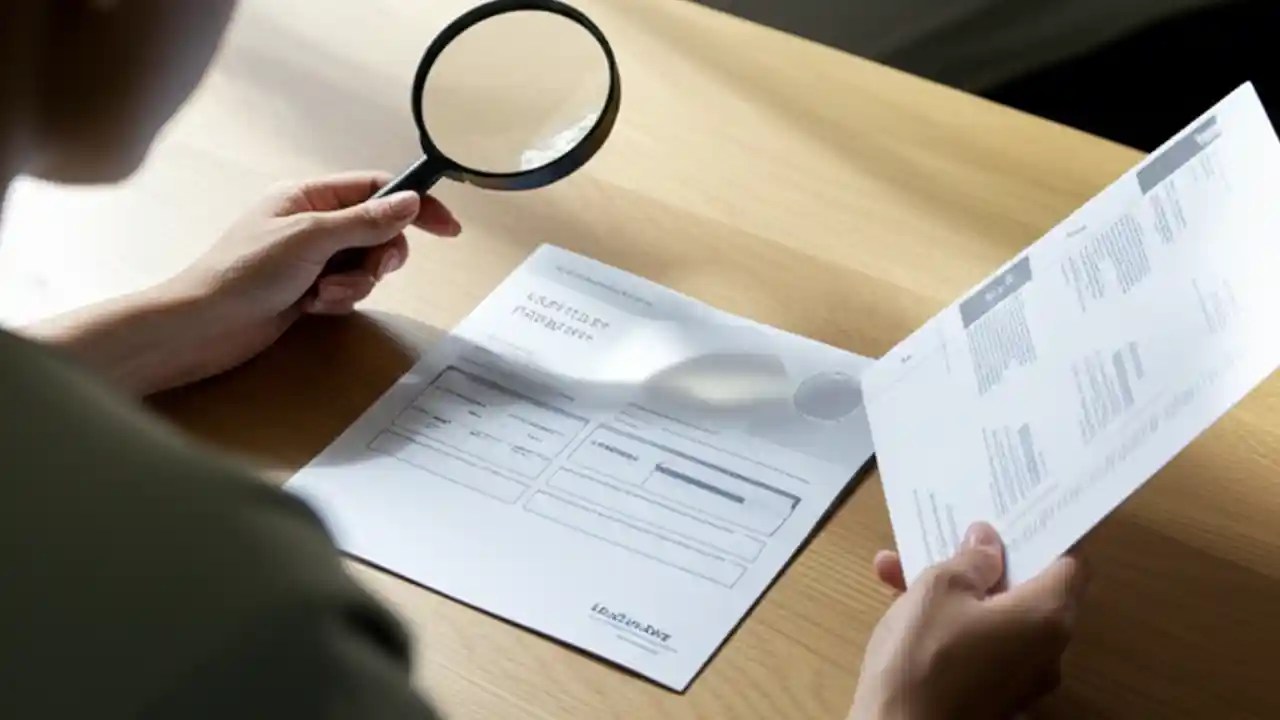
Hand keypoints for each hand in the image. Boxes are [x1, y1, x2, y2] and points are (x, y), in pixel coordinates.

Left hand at [28, 172, 459, 393]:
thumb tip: (411, 201)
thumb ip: (365, 221)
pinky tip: (310, 308)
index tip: (448, 229)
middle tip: (367, 273)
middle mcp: (314, 222)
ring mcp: (313, 258)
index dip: (415, 205)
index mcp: (310, 195)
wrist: (203, 326)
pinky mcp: (309, 289)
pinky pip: (348, 291)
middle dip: (379, 258)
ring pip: (367, 266)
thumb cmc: (244, 272)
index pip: (378, 189)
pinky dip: (338, 301)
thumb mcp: (310, 238)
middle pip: (380, 232)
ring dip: (354, 285)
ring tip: (322, 296)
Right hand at [848, 524, 1088, 719]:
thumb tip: (989, 543)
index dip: (1045, 535)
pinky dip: (947, 621)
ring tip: (900, 564)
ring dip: (952, 588)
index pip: (1071, 562)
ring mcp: (1020, 678)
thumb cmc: (925, 654)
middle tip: (951, 534)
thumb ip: (971, 560)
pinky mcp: (990, 695)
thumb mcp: (940, 588)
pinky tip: (899, 600)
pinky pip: (977, 644)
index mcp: (1048, 616)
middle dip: (983, 561)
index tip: (1017, 515)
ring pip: (992, 616)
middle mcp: (1046, 650)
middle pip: (1027, 590)